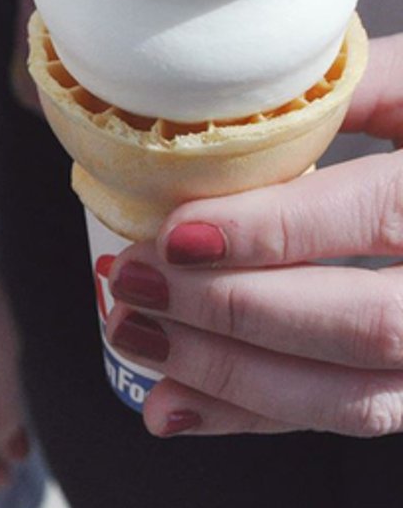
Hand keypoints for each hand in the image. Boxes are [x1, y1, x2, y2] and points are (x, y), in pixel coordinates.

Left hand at [103, 33, 402, 438]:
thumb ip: (339, 89)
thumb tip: (227, 110)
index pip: (372, 214)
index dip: (270, 230)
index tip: (177, 234)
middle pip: (362, 324)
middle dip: (231, 310)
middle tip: (135, 282)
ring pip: (356, 395)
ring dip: (228, 377)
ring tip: (135, 335)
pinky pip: (345, 418)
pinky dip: (253, 415)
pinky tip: (174, 402)